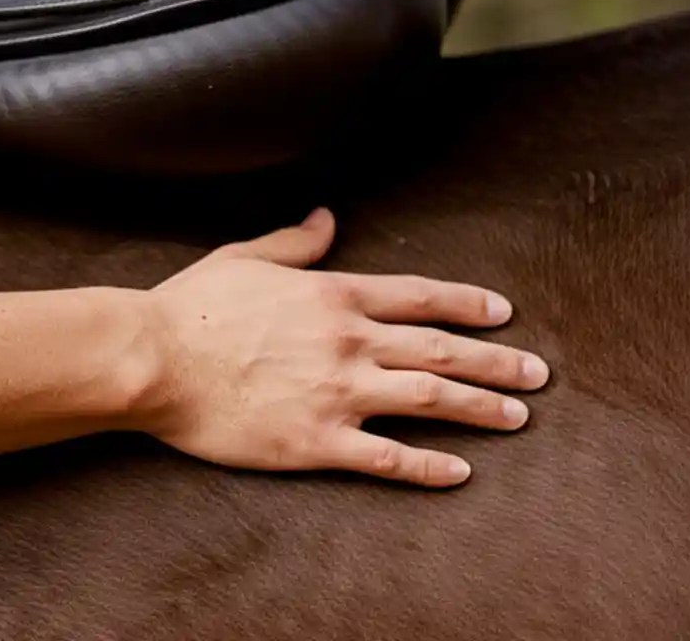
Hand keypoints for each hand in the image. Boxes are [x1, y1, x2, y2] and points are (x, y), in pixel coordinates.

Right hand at [142, 207, 548, 486]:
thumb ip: (295, 242)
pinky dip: (429, 467)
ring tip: (518, 418)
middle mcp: (349, 343)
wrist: (153, 360)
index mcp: (334, 296)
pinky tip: (460, 472)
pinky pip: (387, 458)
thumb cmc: (192, 307)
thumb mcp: (245, 258)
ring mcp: (337, 394)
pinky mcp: (315, 441)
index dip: (470, 305)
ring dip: (480, 409)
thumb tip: (327, 218)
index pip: (421, 298)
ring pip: (429, 401)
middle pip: (441, 351)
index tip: (503, 314)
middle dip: (496, 362)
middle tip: (536, 374)